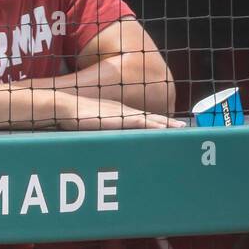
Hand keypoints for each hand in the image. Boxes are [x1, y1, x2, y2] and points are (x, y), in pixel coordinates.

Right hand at [55, 96, 184, 131]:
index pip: (142, 118)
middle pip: (150, 117)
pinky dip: (152, 125)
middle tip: (182, 128)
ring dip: (164, 124)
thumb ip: (99, 130)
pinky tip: (162, 129)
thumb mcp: (91, 125)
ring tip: (180, 128)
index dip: (157, 122)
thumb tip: (101, 141)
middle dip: (167, 123)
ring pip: (149, 119)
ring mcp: (121, 113)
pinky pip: (140, 122)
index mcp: (118, 113)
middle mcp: (123, 111)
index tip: (170, 127)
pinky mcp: (117, 117)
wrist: (65, 107)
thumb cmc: (73, 117)